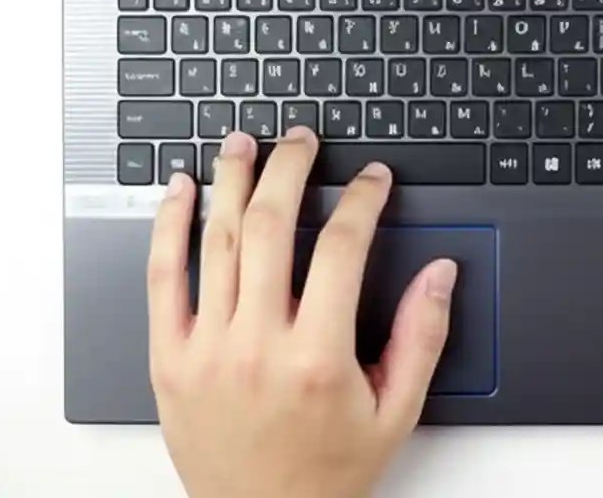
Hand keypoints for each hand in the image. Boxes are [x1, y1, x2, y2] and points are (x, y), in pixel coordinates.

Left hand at [146, 128, 458, 497]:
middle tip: (302, 140)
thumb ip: (421, 338)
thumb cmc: (325, 472)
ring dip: (230, 182)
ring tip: (242, 144)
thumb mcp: (395, 413)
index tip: (372, 180)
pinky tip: (179, 192)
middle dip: (290, 169)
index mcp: (318, 357)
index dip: (362, 200)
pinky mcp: (168, 360)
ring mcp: (206, 350)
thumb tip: (440, 275)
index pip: (341, 248)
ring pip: (215, 242)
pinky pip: (162, 279)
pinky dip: (168, 227)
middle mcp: (258, 345)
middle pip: (269, 227)